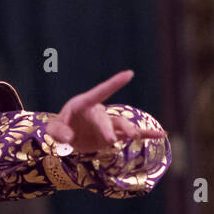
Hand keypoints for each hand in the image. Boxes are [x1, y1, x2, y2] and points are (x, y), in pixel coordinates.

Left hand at [44, 70, 164, 152]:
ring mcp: (108, 124)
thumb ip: (58, 132)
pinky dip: (146, 134)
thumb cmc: (61, 127)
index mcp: (83, 105)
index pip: (100, 92)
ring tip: (133, 137)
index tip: (129, 74)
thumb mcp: (53, 129)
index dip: (114, 83)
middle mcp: (99, 112)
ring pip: (121, 126)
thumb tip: (71, 138)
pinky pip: (132, 134)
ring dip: (128, 131)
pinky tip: (161, 133)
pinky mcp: (115, 135)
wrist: (69, 135)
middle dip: (108, 129)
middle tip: (111, 140)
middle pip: (106, 119)